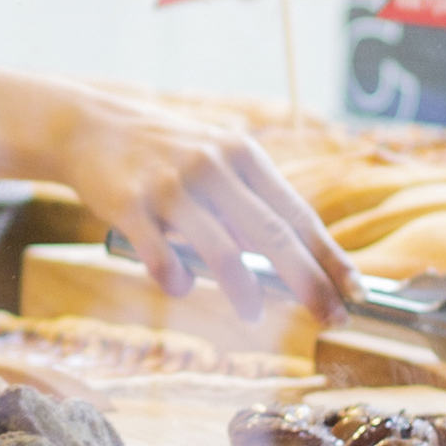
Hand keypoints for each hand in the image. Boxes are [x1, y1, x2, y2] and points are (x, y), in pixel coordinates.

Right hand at [64, 93, 357, 321]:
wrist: (90, 127)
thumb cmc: (165, 153)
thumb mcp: (215, 160)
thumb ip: (247, 204)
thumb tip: (289, 264)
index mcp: (243, 154)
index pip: (298, 214)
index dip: (329, 256)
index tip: (355, 290)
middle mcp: (213, 166)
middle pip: (274, 235)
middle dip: (309, 282)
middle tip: (332, 318)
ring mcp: (171, 186)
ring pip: (223, 251)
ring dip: (245, 292)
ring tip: (253, 314)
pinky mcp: (130, 205)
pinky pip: (162, 258)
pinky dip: (178, 281)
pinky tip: (182, 287)